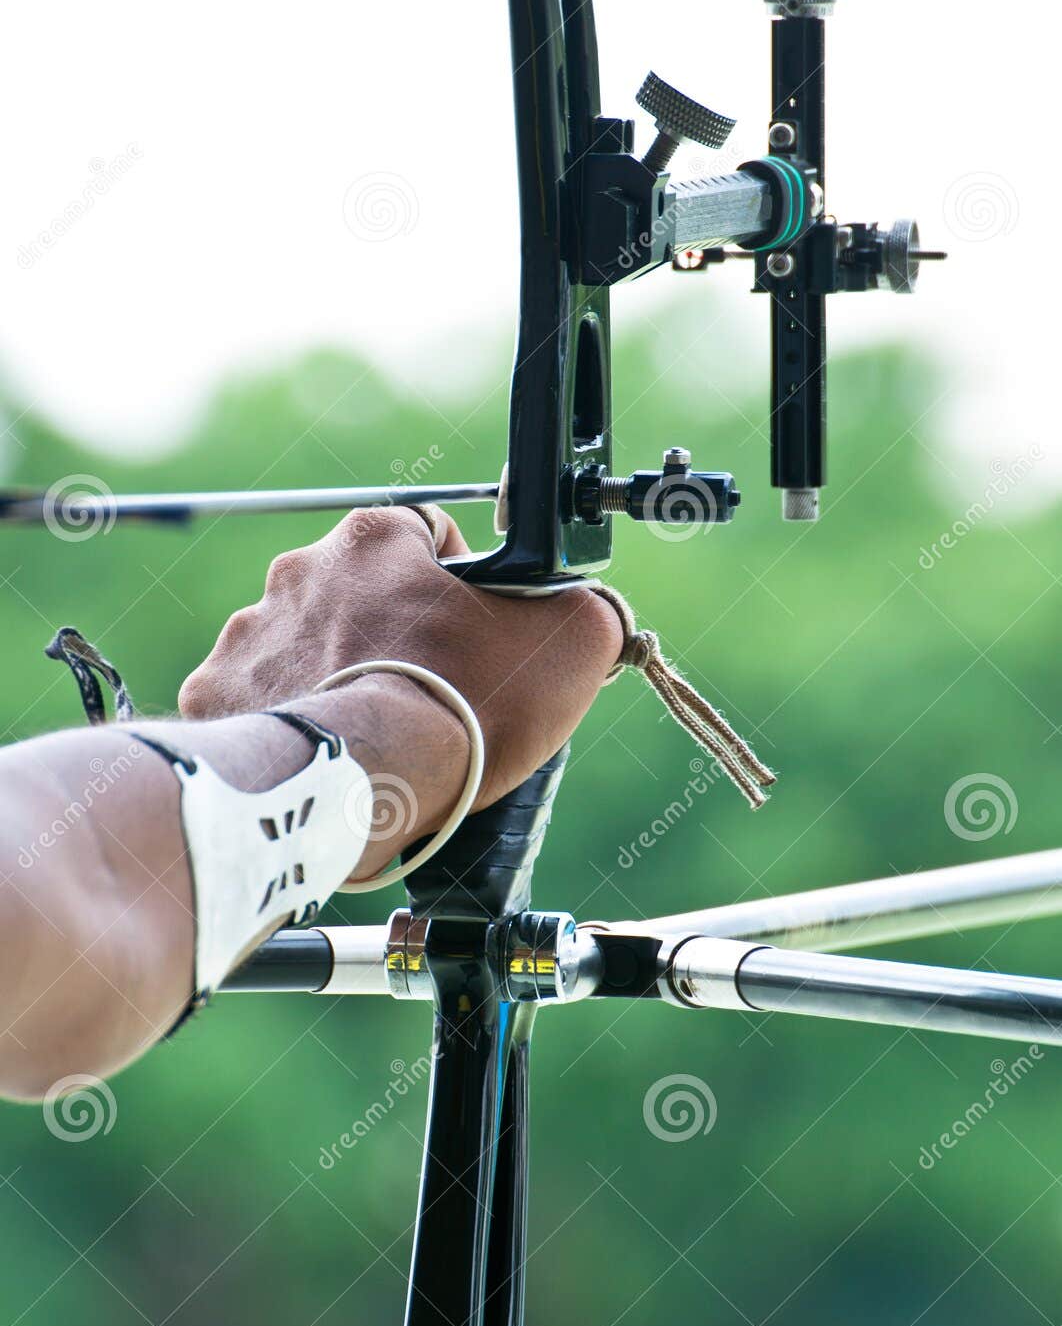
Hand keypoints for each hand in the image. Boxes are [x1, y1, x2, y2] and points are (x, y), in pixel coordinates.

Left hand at [178, 508, 622, 809]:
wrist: (360, 784)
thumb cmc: (460, 706)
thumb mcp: (568, 644)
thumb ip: (587, 610)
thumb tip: (591, 611)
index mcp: (375, 540)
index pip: (428, 541)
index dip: (464, 591)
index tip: (477, 641)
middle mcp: (299, 572)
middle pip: (362, 596)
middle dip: (393, 638)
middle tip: (429, 698)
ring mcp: (249, 634)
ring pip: (307, 649)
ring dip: (336, 679)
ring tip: (376, 738)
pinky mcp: (216, 694)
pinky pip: (259, 701)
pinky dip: (288, 724)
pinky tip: (324, 757)